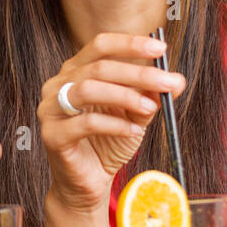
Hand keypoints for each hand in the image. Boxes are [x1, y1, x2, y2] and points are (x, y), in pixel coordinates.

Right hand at [38, 32, 184, 213]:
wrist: (88, 182)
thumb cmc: (107, 143)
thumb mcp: (135, 116)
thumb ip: (149, 96)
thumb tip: (176, 80)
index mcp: (75, 72)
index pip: (100, 46)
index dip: (129, 44)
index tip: (160, 49)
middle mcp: (57, 85)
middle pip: (98, 67)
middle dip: (138, 73)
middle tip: (168, 81)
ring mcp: (50, 109)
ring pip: (88, 89)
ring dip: (126, 96)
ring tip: (151, 107)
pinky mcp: (52, 135)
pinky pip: (86, 123)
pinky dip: (115, 125)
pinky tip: (134, 131)